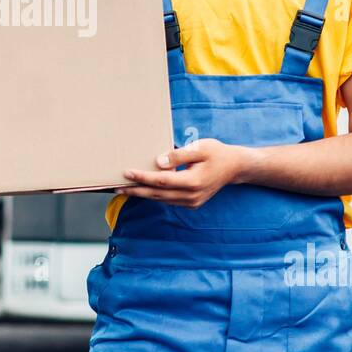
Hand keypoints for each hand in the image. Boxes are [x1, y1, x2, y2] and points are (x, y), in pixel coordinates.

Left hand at [121, 138, 241, 208]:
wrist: (235, 167)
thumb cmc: (217, 153)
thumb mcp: (200, 148)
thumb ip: (178, 155)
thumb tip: (158, 162)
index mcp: (193, 182)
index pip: (161, 180)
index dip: (142, 177)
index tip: (126, 172)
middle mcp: (192, 196)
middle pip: (158, 194)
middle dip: (136, 190)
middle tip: (116, 187)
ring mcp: (192, 202)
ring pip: (162, 199)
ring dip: (143, 194)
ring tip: (124, 189)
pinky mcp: (192, 203)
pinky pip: (169, 200)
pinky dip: (155, 196)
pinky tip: (143, 190)